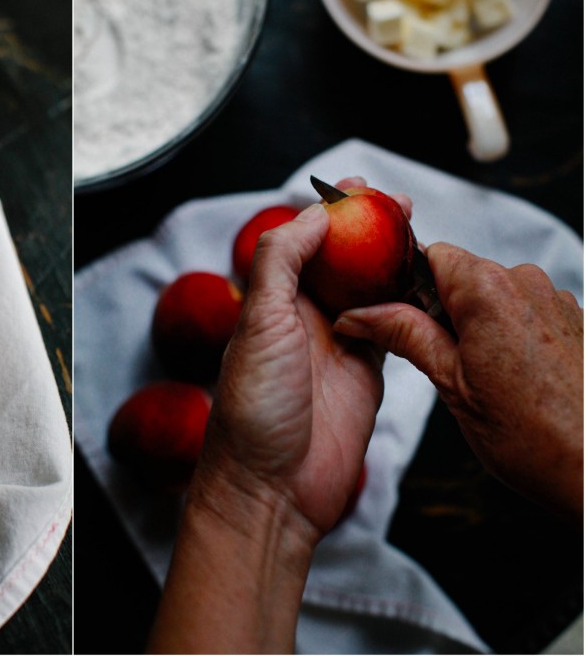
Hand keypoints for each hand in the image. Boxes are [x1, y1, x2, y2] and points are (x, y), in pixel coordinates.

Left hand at [196, 179, 399, 535]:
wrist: (273, 486)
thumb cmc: (254, 408)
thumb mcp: (259, 321)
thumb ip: (280, 262)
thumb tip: (312, 215)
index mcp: (271, 301)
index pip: (303, 242)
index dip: (330, 214)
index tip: (358, 189)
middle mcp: (303, 318)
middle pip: (340, 260)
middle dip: (367, 229)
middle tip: (398, 204)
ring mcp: (337, 344)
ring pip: (369, 288)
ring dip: (389, 260)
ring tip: (414, 233)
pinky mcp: (366, 372)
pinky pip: (391, 325)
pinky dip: (407, 302)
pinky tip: (421, 282)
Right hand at [334, 243, 583, 519]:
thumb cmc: (532, 437)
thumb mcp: (449, 383)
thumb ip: (402, 335)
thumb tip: (357, 315)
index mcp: (488, 290)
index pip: (431, 254)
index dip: (407, 282)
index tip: (393, 314)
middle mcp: (526, 283)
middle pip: (460, 275)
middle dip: (440, 309)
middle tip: (434, 360)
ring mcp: (555, 300)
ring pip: (491, 295)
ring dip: (475, 324)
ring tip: (477, 376)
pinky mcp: (572, 320)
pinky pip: (522, 311)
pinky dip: (506, 334)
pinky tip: (508, 376)